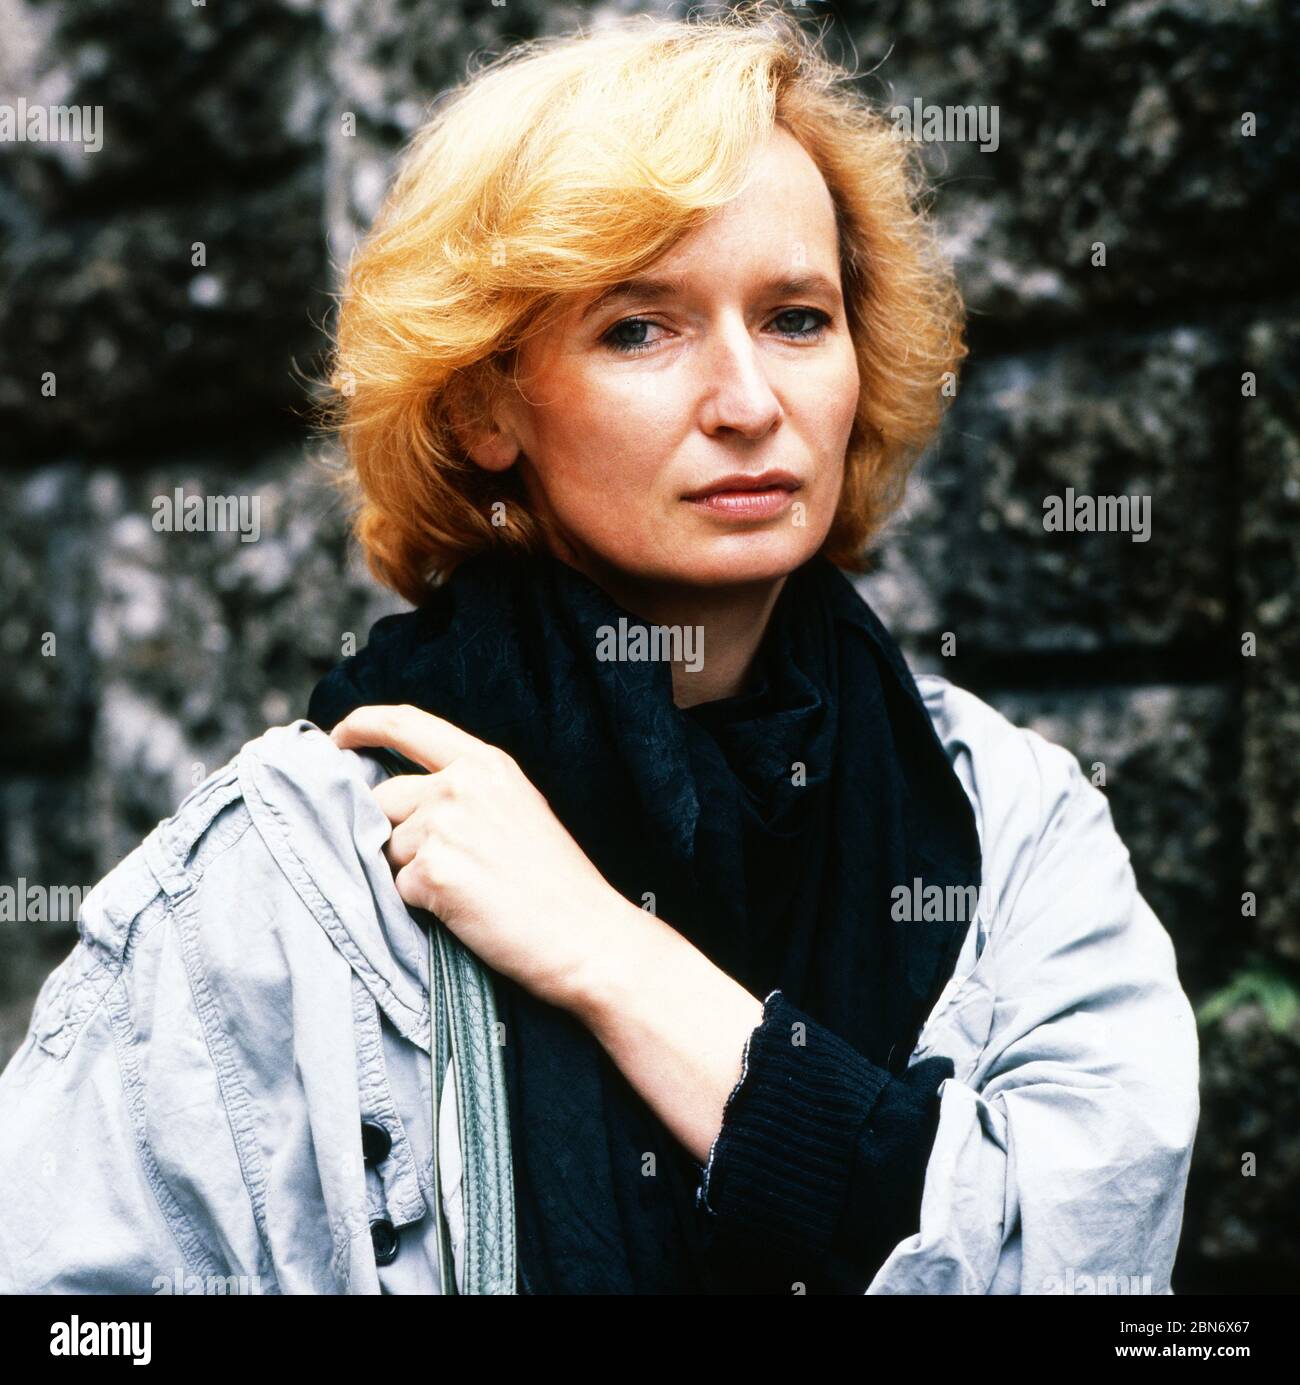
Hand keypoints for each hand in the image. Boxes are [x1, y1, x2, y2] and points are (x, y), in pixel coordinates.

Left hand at [328, 704, 638, 1012]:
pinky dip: (420, 905)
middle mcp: (461, 784)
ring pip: (386, 848)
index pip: (405, 723)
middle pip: (383, 799)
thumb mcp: (517, 807)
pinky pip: (397, 887)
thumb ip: (462, 789)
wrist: (586, 935)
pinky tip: (465, 910)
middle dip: (395, 834)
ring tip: (467, 890)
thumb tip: (395, 797)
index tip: (337, 737)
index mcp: (486, 763)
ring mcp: (445, 825)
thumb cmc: (556, 883)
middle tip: (445, 868)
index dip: (361, 725)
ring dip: (410, 873)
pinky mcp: (433, 871)